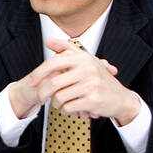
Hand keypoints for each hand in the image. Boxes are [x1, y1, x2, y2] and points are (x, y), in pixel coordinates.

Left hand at [8, 40, 136, 123]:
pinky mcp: (93, 100)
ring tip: (63, 103)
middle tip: (42, 98)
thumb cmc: (99, 80)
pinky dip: (66, 111)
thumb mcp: (86, 61)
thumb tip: (48, 41)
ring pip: (59, 98)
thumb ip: (66, 50)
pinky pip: (68, 107)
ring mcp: (91, 85)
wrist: (121, 99)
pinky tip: (72, 109)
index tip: (31, 82)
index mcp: (84, 58)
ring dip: (57, 104)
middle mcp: (88, 69)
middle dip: (43, 93)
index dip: (38, 73)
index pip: (53, 63)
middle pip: (53, 83)